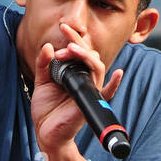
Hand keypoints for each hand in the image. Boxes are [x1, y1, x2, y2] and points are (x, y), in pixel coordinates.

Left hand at [31, 23, 123, 155]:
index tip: (62, 27)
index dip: (73, 38)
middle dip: (77, 42)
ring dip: (85, 55)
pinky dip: (114, 84)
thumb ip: (44, 64)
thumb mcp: (42, 82)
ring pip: (97, 68)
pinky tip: (119, 73)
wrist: (45, 133)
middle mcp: (85, 80)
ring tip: (71, 48)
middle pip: (89, 55)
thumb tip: (48, 46)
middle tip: (64, 36)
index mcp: (75, 73)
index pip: (79, 51)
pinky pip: (107, 93)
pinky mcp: (89, 104)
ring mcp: (89, 91)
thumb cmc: (47, 110)